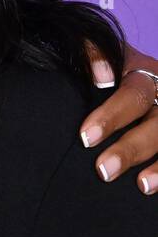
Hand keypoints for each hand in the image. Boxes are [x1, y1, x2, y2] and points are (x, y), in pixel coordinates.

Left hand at [80, 41, 157, 193]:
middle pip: (154, 122)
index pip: (132, 94)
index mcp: (141, 70)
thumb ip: (92, 54)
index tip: (85, 136)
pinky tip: (149, 185)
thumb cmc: (102, 65)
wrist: (124, 72)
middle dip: (128, 147)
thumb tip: (99, 75)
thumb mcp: (96, 52)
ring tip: (140, 184)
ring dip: (155, 164)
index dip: (112, 115)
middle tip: (101, 168)